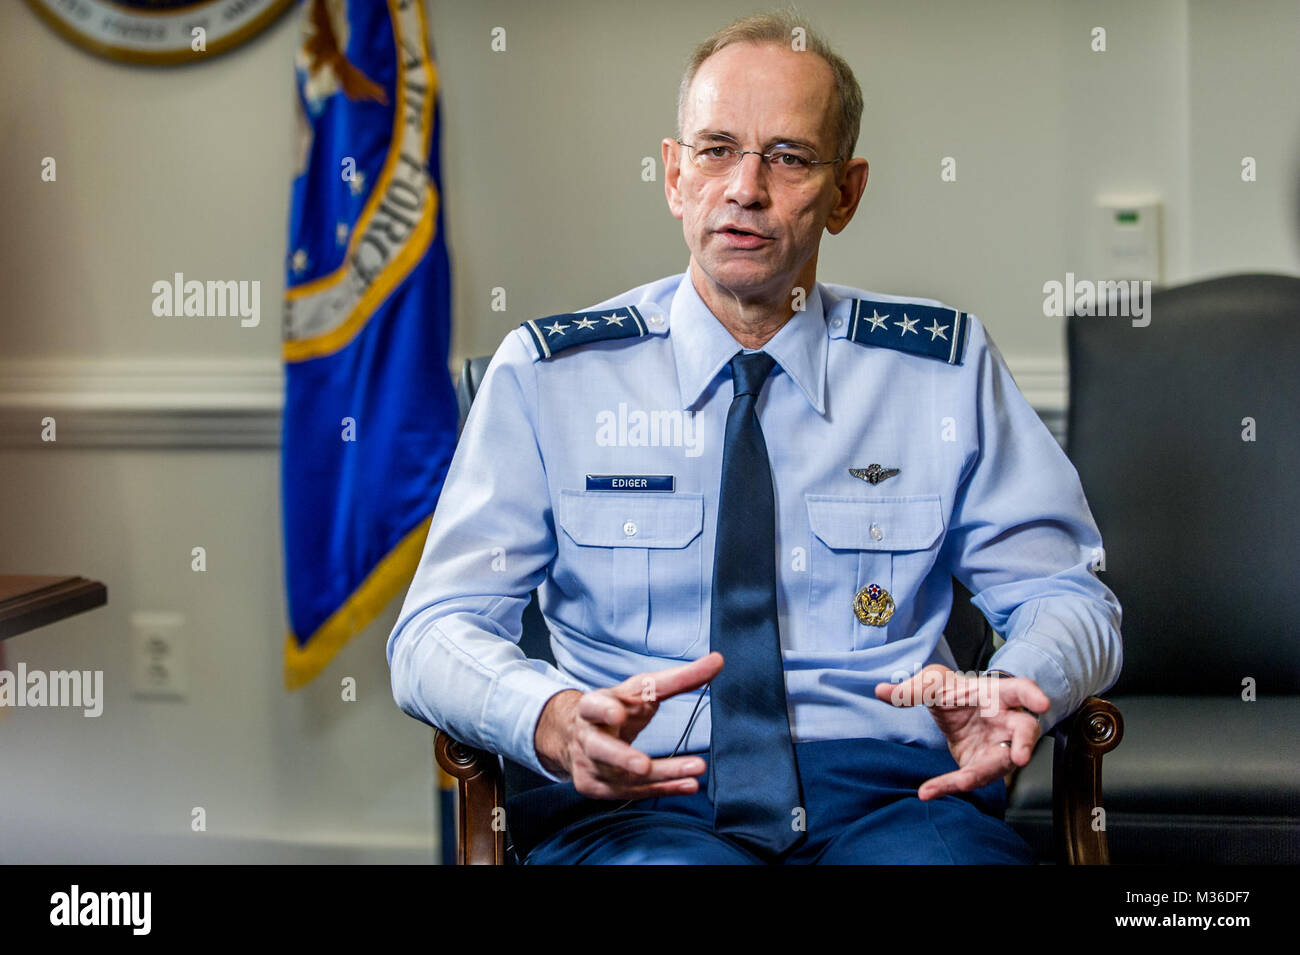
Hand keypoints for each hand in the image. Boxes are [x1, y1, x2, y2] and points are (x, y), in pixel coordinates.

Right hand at [534, 651, 723, 799]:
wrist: (578, 736)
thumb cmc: (618, 706)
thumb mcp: (642, 689)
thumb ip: (678, 678)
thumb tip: (718, 660)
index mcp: (592, 707)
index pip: (594, 706)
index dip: (604, 711)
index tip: (618, 715)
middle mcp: (588, 738)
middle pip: (601, 749)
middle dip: (622, 758)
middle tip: (642, 765)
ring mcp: (590, 766)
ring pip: (624, 777)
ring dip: (662, 775)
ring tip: (695, 768)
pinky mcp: (598, 788)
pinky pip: (633, 793)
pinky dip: (663, 789)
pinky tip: (689, 785)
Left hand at [874, 664, 1049, 800]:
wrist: (952, 710)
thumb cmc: (952, 690)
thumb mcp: (931, 683)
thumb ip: (910, 689)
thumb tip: (880, 690)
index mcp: (996, 694)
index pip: (1020, 690)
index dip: (1033, 695)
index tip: (1041, 703)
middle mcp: (1005, 722)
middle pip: (1024, 733)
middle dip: (1024, 745)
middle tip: (1020, 758)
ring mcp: (998, 746)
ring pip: (997, 764)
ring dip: (977, 775)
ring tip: (957, 783)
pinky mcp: (983, 765)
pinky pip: (971, 778)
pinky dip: (949, 785)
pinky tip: (929, 791)